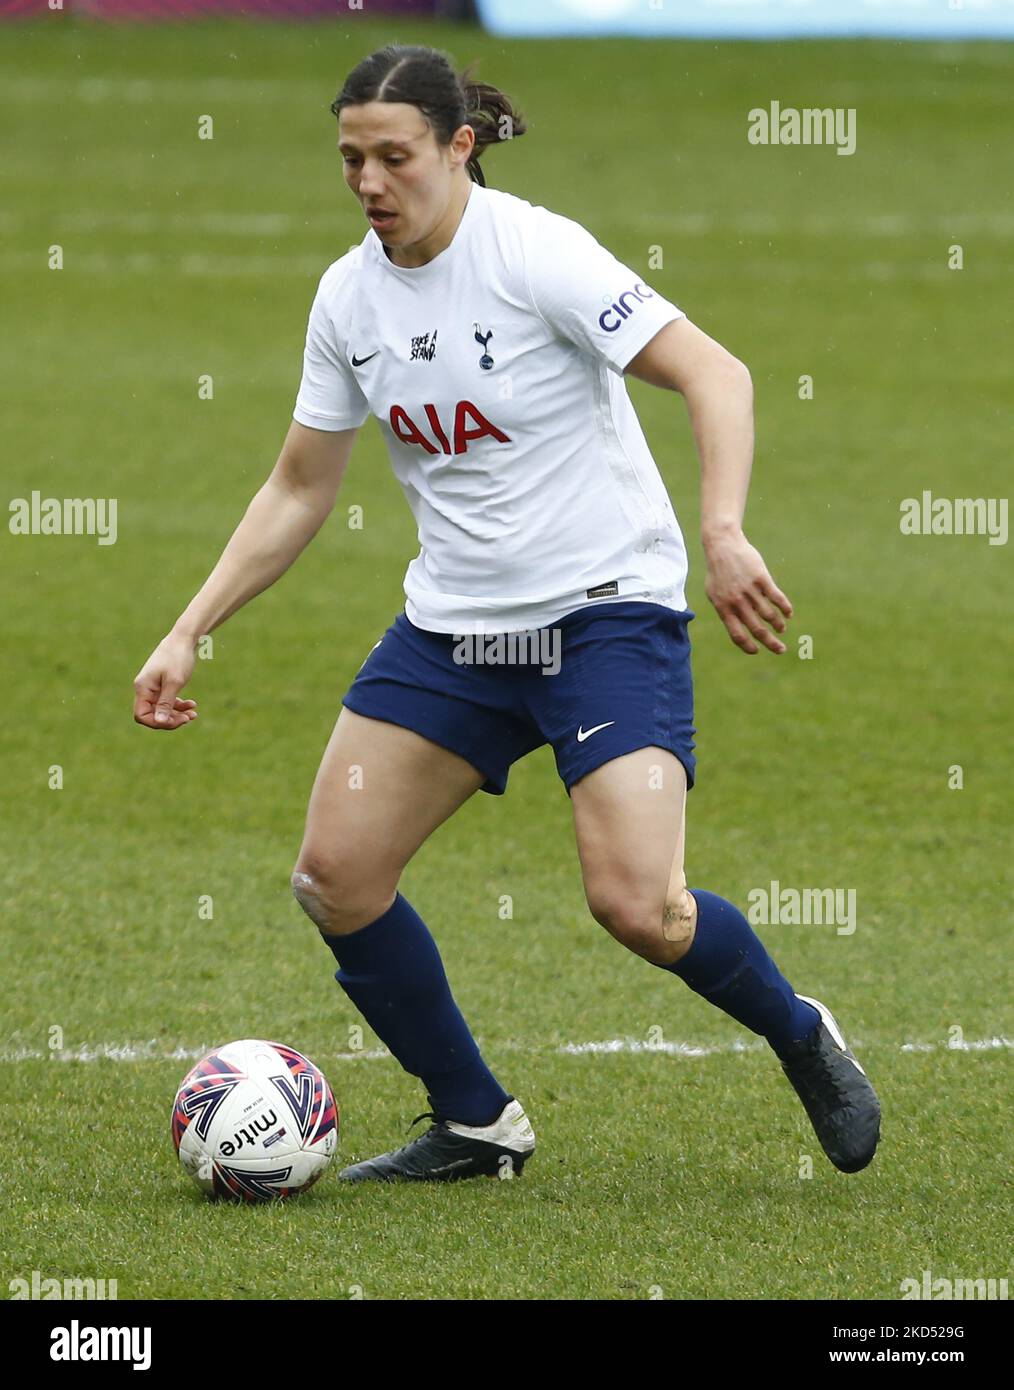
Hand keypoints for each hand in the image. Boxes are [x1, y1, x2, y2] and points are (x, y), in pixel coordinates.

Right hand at [133, 632, 199, 729]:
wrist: (184, 638)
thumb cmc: (178, 658)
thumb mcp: (174, 683)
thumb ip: (166, 703)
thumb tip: (159, 722)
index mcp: (143, 688)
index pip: (141, 715)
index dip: (157, 722)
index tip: (177, 720)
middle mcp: (145, 689)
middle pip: (152, 714)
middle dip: (171, 719)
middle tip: (189, 718)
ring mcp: (153, 687)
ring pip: (162, 709)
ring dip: (177, 714)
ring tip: (194, 714)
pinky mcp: (162, 684)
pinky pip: (168, 701)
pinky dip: (179, 705)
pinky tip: (192, 704)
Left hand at [703, 530, 792, 654]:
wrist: (723, 546)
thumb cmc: (718, 572)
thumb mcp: (713, 594)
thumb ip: (724, 611)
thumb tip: (737, 629)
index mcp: (723, 608)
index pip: (737, 635)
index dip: (748, 646)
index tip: (757, 650)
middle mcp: (736, 602)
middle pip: (757, 629)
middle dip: (771, 643)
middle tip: (780, 650)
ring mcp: (749, 590)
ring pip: (769, 615)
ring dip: (778, 625)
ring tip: (782, 628)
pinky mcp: (761, 578)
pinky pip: (777, 598)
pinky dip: (785, 608)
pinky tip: (789, 614)